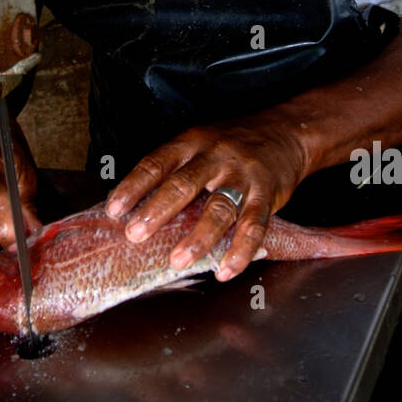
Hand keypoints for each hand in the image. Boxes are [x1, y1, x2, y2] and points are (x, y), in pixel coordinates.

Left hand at [104, 113, 309, 280]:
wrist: (287, 131)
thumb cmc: (232, 144)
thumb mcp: (200, 143)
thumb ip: (174, 168)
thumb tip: (135, 205)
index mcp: (191, 143)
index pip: (156, 163)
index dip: (133, 186)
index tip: (113, 210)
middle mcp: (215, 156)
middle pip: (183, 184)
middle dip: (157, 210)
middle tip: (135, 234)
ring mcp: (242, 176)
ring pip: (218, 208)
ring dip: (197, 237)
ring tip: (177, 260)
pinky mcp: (267, 194)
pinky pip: (253, 226)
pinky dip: (239, 251)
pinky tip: (225, 270)